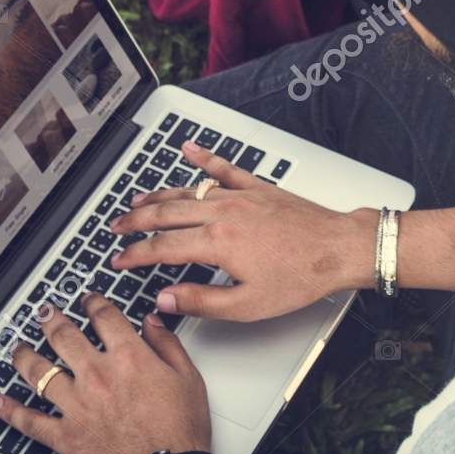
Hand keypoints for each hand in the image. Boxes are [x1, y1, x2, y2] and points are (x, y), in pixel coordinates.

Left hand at [0, 297, 210, 453]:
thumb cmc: (180, 430)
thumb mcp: (188, 377)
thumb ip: (167, 344)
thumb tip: (152, 321)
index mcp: (129, 357)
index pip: (104, 318)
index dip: (94, 302)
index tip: (89, 299)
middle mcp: (97, 376)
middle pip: (64, 337)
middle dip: (52, 319)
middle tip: (45, 312)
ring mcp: (76, 406)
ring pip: (39, 374)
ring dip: (24, 357)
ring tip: (17, 348)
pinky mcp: (64, 436)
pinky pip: (29, 422)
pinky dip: (9, 412)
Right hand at [111, 141, 374, 321]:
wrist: (338, 248)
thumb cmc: (301, 276)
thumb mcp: (247, 305)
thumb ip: (200, 301)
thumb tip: (164, 298)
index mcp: (218, 242)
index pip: (162, 247)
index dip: (136, 254)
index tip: (119, 260)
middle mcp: (225, 213)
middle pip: (168, 213)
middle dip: (136, 220)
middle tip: (116, 227)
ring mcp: (242, 196)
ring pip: (190, 191)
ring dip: (159, 194)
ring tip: (137, 199)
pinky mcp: (260, 188)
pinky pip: (226, 168)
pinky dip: (205, 157)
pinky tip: (189, 148)